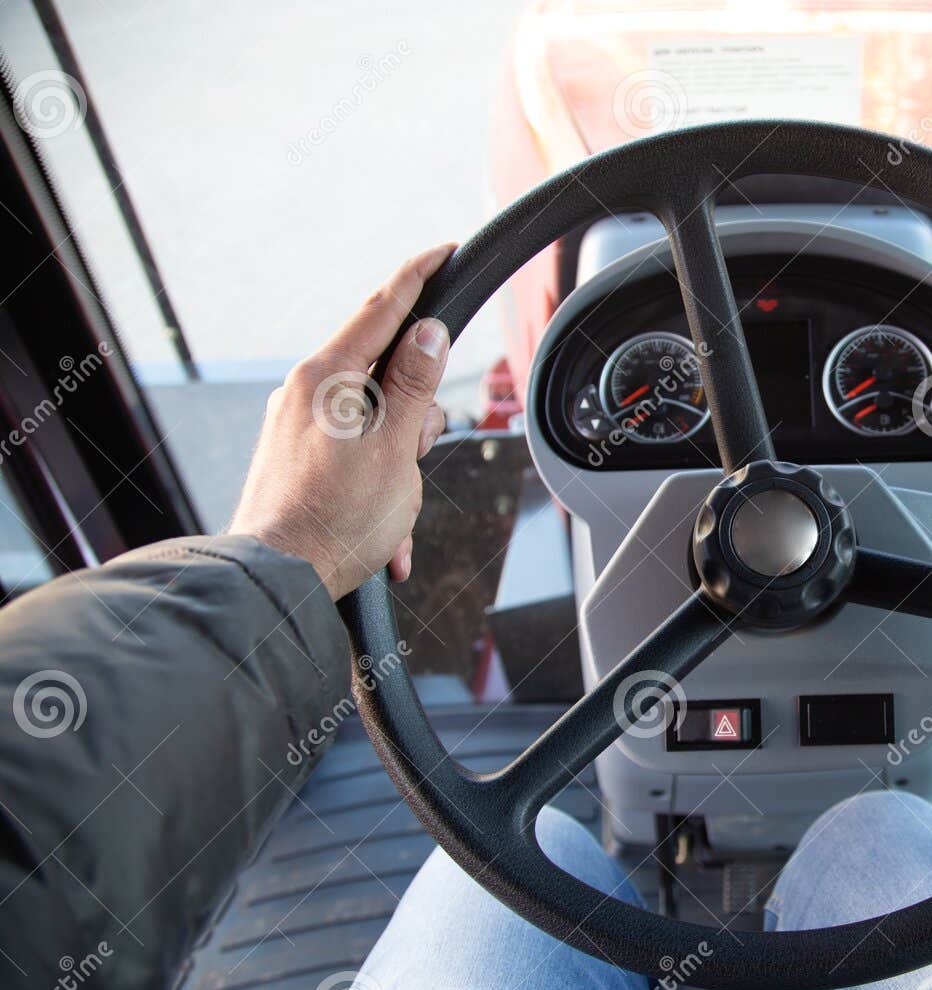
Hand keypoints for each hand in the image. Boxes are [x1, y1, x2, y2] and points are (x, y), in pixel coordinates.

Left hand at [229, 244, 454, 599]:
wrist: (277, 582)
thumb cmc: (333, 521)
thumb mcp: (395, 447)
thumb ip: (413, 384)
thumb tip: (428, 331)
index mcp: (325, 378)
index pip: (381, 309)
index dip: (417, 278)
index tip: (442, 253)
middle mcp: (303, 395)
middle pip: (383, 375)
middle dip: (415, 414)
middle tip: (417, 454)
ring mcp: (297, 429)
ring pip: (374, 424)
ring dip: (399, 465)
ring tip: (393, 510)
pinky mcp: (296, 462)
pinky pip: (353, 461)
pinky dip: (376, 492)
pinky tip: (382, 535)